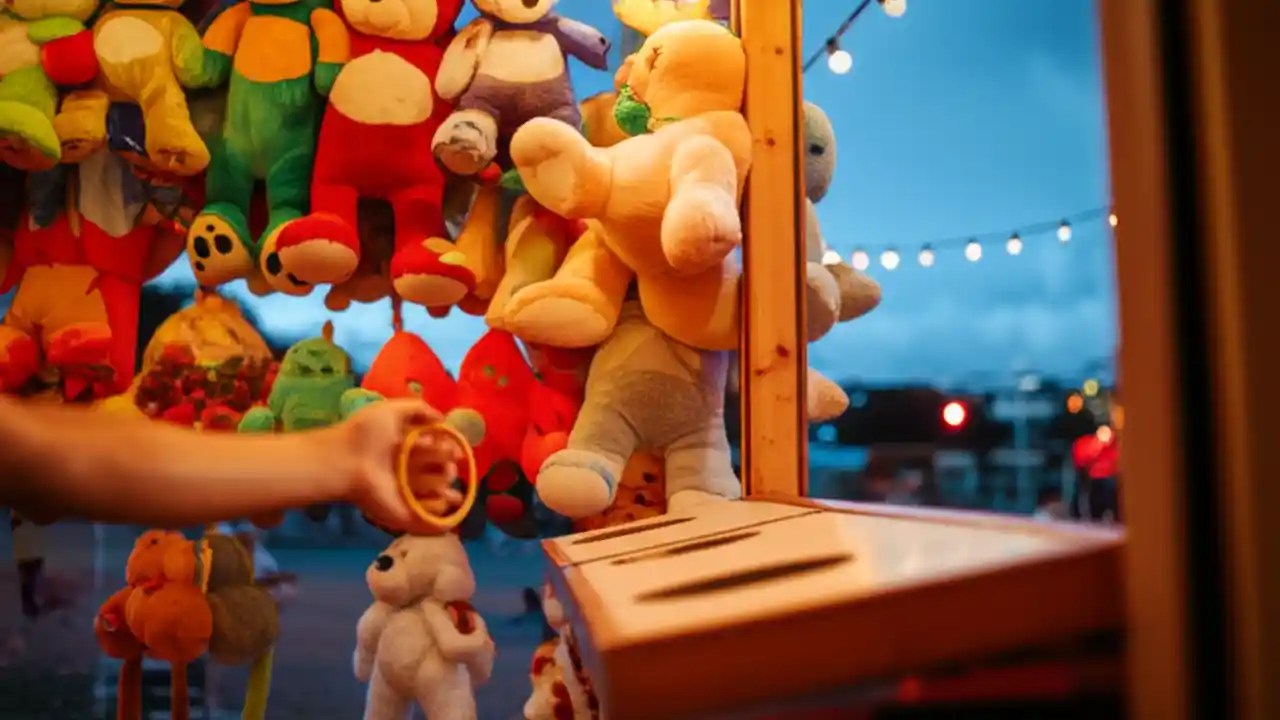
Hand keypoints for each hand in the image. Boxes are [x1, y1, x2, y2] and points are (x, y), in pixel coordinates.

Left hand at [338, 399, 466, 533]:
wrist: (346, 462)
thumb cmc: (366, 433)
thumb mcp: (392, 410)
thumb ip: (418, 409)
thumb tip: (441, 417)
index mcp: (403, 446)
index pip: (432, 447)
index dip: (446, 446)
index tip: (456, 447)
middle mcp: (405, 468)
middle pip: (435, 469)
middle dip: (449, 466)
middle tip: (454, 463)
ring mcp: (405, 492)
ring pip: (434, 493)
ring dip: (450, 492)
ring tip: (457, 489)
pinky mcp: (404, 511)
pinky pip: (427, 517)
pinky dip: (442, 515)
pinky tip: (454, 504)